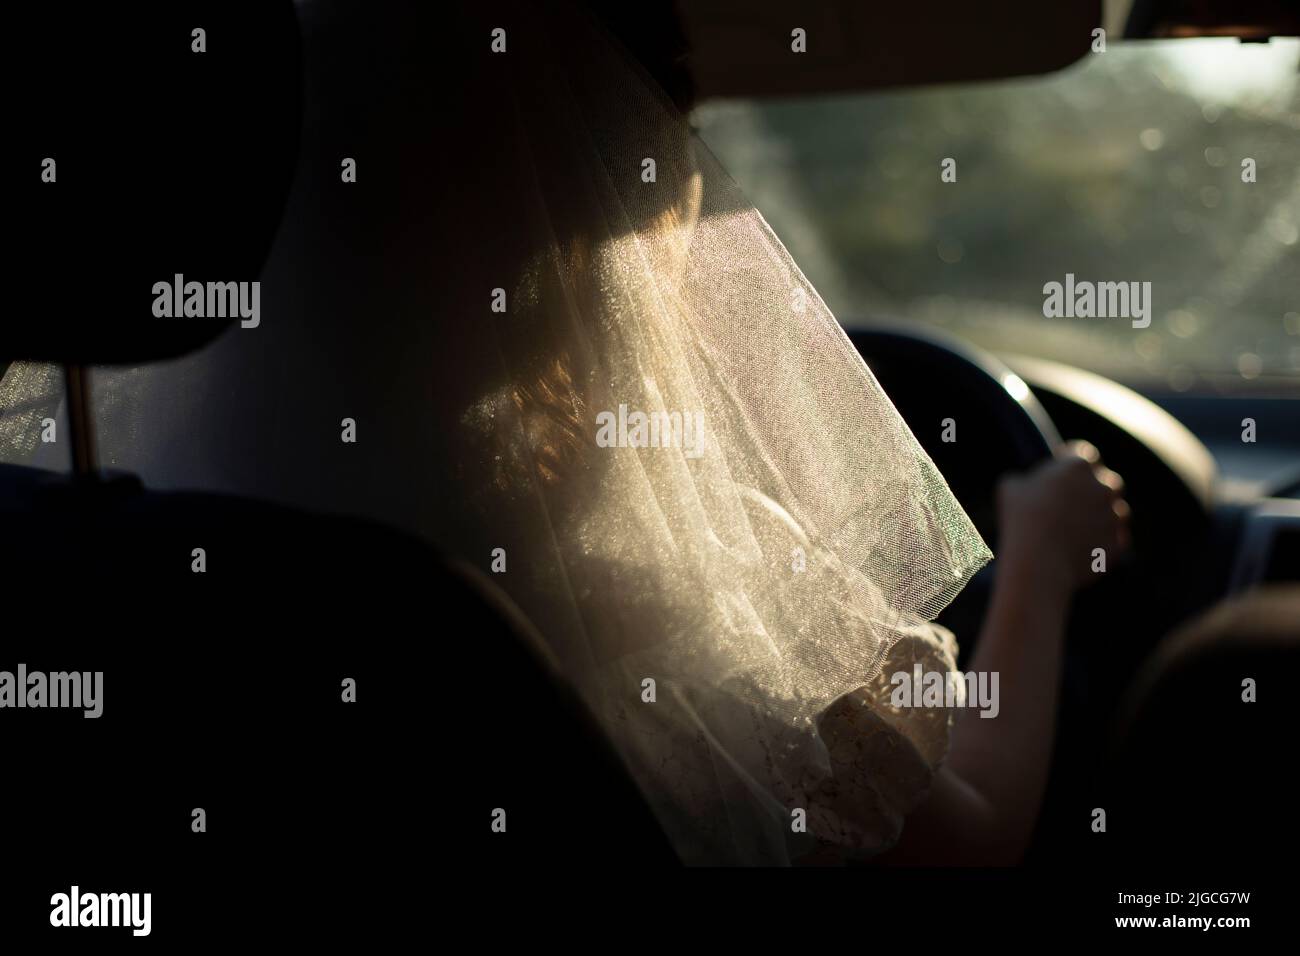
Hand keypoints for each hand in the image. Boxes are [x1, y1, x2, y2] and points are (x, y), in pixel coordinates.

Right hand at [995, 441, 1129, 596]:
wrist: (1040, 564)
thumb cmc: (1021, 521)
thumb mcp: (1009, 489)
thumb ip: (1023, 479)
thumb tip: (1024, 483)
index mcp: (1077, 466)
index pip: (1084, 452)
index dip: (1073, 459)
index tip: (1064, 470)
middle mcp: (1103, 486)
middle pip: (1109, 479)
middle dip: (1097, 487)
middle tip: (1077, 501)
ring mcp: (1114, 515)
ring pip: (1119, 510)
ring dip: (1104, 515)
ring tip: (1082, 529)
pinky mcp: (1118, 543)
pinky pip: (1115, 539)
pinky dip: (1104, 542)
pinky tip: (1084, 549)